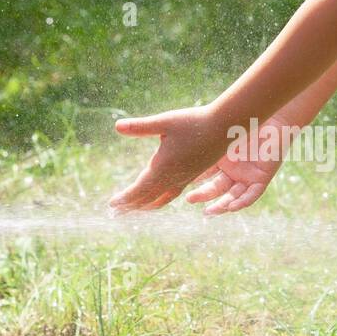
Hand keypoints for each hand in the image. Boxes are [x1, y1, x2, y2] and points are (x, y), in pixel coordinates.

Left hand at [109, 105, 231, 210]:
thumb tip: (117, 126)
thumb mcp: (165, 121)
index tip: (111, 206)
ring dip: (146, 205)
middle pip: (148, 198)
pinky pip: (173, 193)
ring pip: (162, 199)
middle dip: (131, 206)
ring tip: (135, 209)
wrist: (225, 127)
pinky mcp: (193, 174)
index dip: (125, 198)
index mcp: (163, 167)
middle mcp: (174, 177)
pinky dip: (161, 199)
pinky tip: (159, 196)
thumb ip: (141, 127)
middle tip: (116, 214)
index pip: (139, 189)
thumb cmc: (194, 122)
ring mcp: (184, 178)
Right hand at [184, 113, 295, 213]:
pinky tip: (231, 207)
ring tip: (208, 212)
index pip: (204, 176)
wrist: (272, 117)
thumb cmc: (245, 119)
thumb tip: (177, 150)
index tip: (178, 186)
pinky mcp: (261, 179)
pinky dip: (242, 202)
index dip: (193, 183)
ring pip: (232, 196)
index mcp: (221, 160)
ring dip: (220, 206)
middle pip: (216, 189)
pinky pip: (252, 195)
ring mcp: (247, 176)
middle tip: (189, 199)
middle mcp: (233, 171)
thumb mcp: (221, 135)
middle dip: (202, 196)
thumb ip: (205, 145)